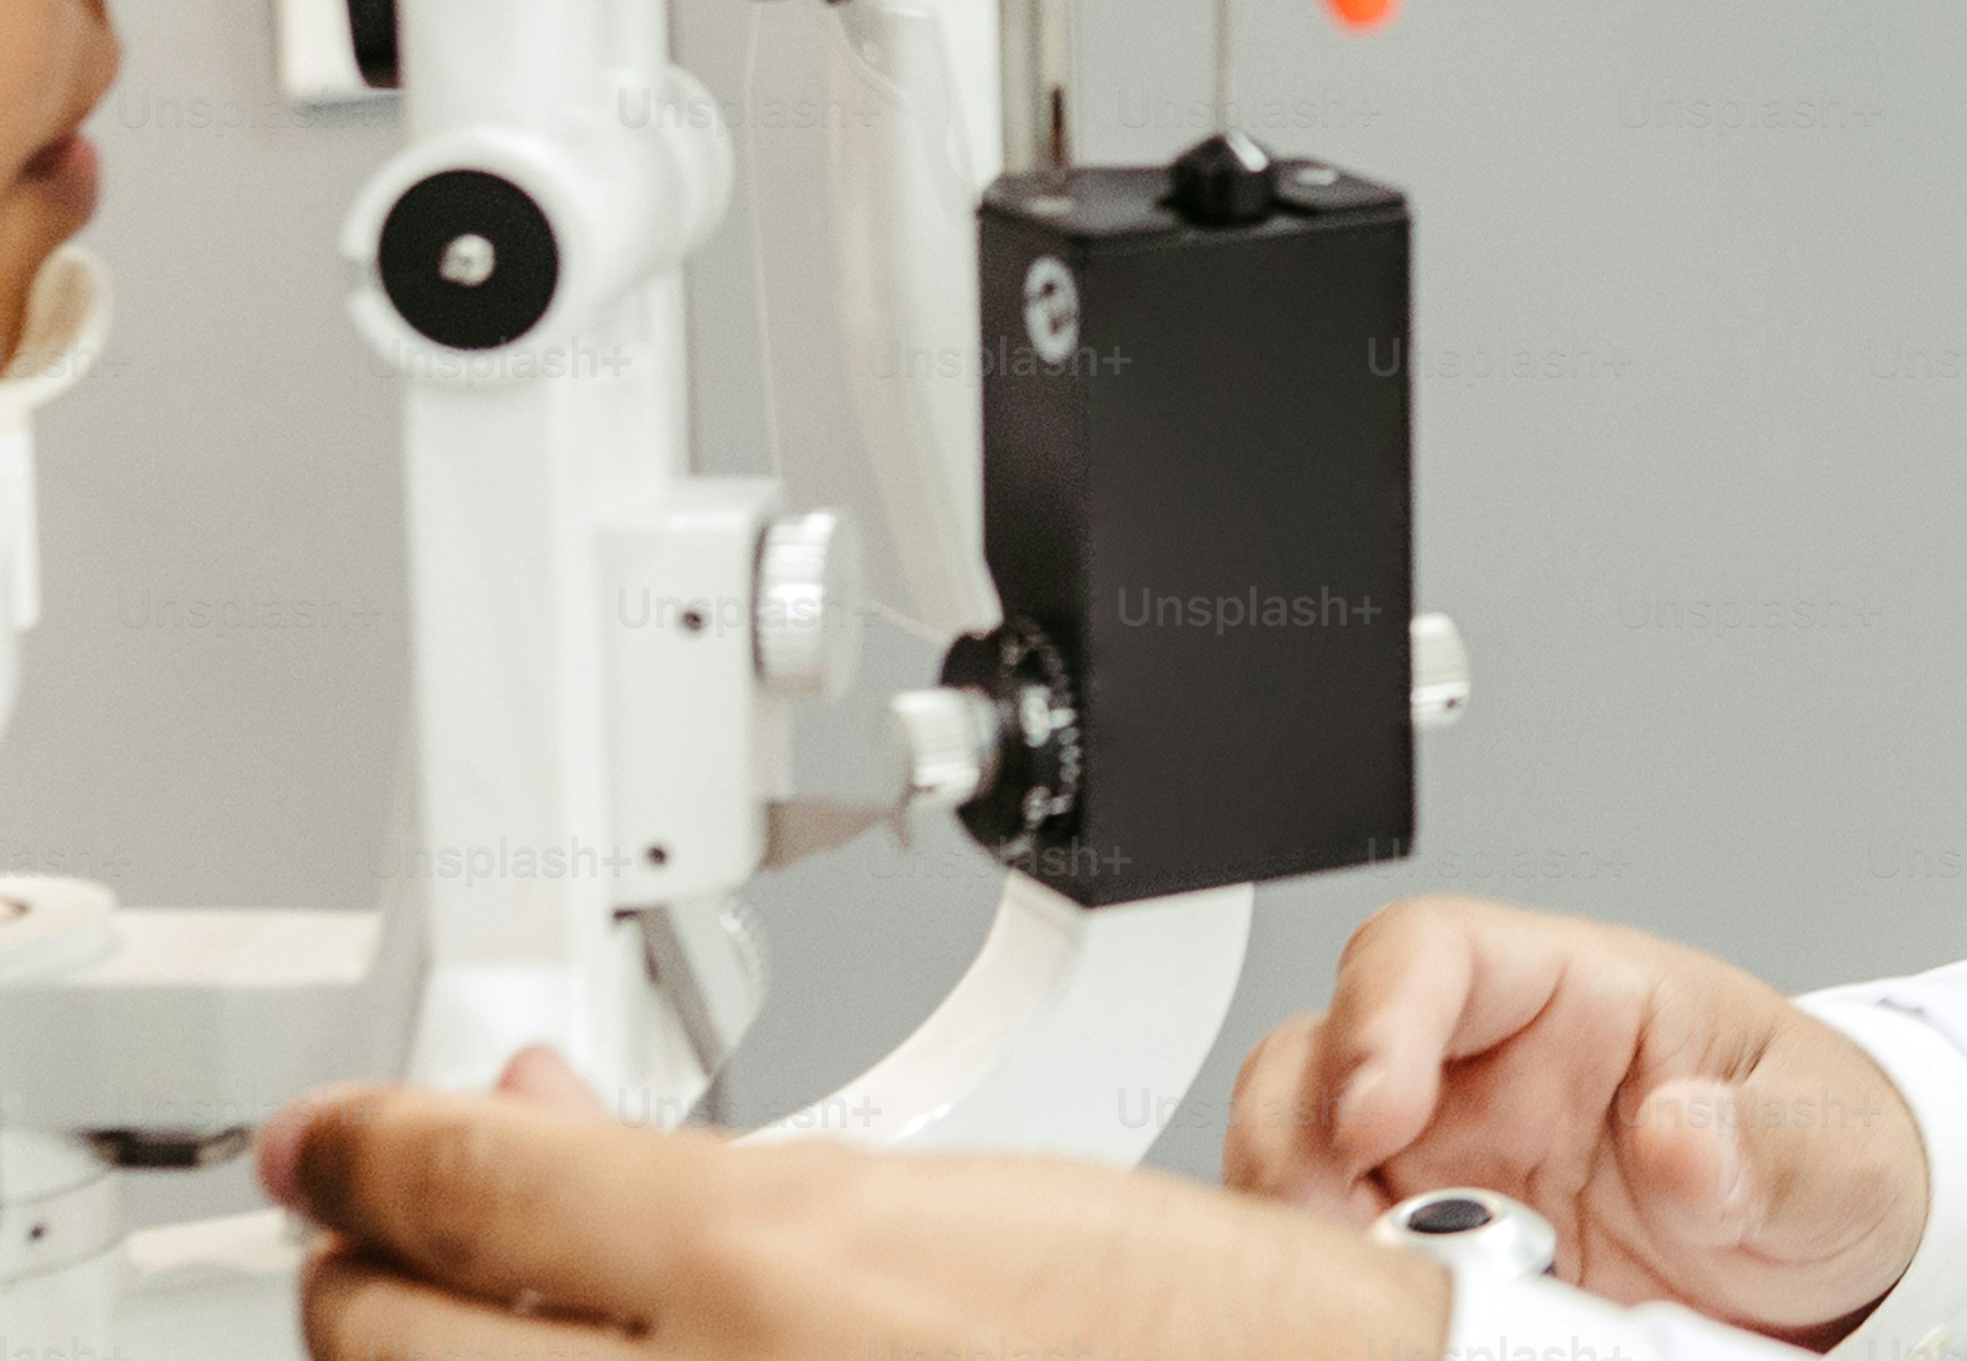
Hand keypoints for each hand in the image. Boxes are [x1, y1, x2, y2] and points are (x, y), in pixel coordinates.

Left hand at [266, 1048, 1450, 1360]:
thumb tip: (537, 1113)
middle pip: (387, 1331)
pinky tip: (556, 1359)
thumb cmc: (1156, 1327)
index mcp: (773, 1269)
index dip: (365, 1139)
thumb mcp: (923, 1186)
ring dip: (407, 1347)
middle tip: (366, 1210)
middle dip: (354, 1257)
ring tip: (438, 1300)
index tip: (327, 1130)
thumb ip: (698, 1165)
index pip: (468, 1179)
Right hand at [1229, 897, 1925, 1337]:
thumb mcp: (1833, 1147)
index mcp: (1579, 997)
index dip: (1378, 1014)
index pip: (1433, 951)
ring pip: (1305, 1175)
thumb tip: (1686, 1134)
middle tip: (1348, 1244)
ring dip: (1316, 1240)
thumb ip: (1767, 1142)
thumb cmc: (1825, 1152)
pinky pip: (1351, 1271)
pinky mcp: (1445, 1267)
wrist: (1835, 1261)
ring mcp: (1452, 1178)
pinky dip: (1354, 1302)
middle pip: (1317, 1065)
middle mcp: (1486, 1079)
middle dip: (1296, 1149)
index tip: (1373, 1110)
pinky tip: (1412, 1328)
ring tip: (1397, 1301)